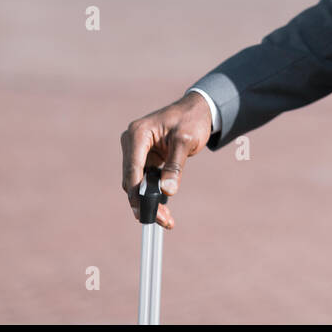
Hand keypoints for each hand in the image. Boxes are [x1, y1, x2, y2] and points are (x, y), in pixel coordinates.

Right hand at [120, 91, 211, 227]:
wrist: (199, 110)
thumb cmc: (192, 120)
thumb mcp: (186, 141)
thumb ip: (175, 166)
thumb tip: (167, 192)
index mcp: (138, 134)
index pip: (133, 169)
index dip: (137, 192)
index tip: (144, 212)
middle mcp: (133, 143)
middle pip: (132, 180)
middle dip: (145, 202)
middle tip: (163, 221)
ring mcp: (138, 152)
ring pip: (138, 184)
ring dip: (150, 202)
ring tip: (166, 220)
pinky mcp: (146, 159)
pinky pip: (146, 181)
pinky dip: (154, 195)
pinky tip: (164, 210)